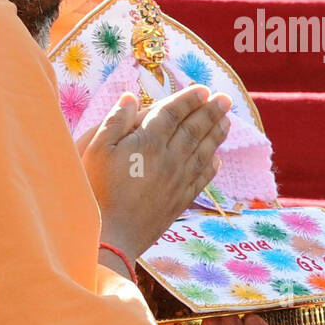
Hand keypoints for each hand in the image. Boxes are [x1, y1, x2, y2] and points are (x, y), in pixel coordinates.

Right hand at [78, 85, 231, 261]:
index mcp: (149, 142)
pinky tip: (217, 159)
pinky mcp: (180, 200)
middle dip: (211, 112)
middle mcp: (170, 158)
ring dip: (217, 134)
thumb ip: (115, 121)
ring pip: (203, 151)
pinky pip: (202, 179)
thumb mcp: (96, 149)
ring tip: (228, 121)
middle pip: (194, 129)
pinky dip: (212, 166)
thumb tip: (131, 97)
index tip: (203, 89)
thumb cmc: (98, 190)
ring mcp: (178, 180)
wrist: (111, 234)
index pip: (174, 113)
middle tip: (225, 99)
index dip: (189, 100)